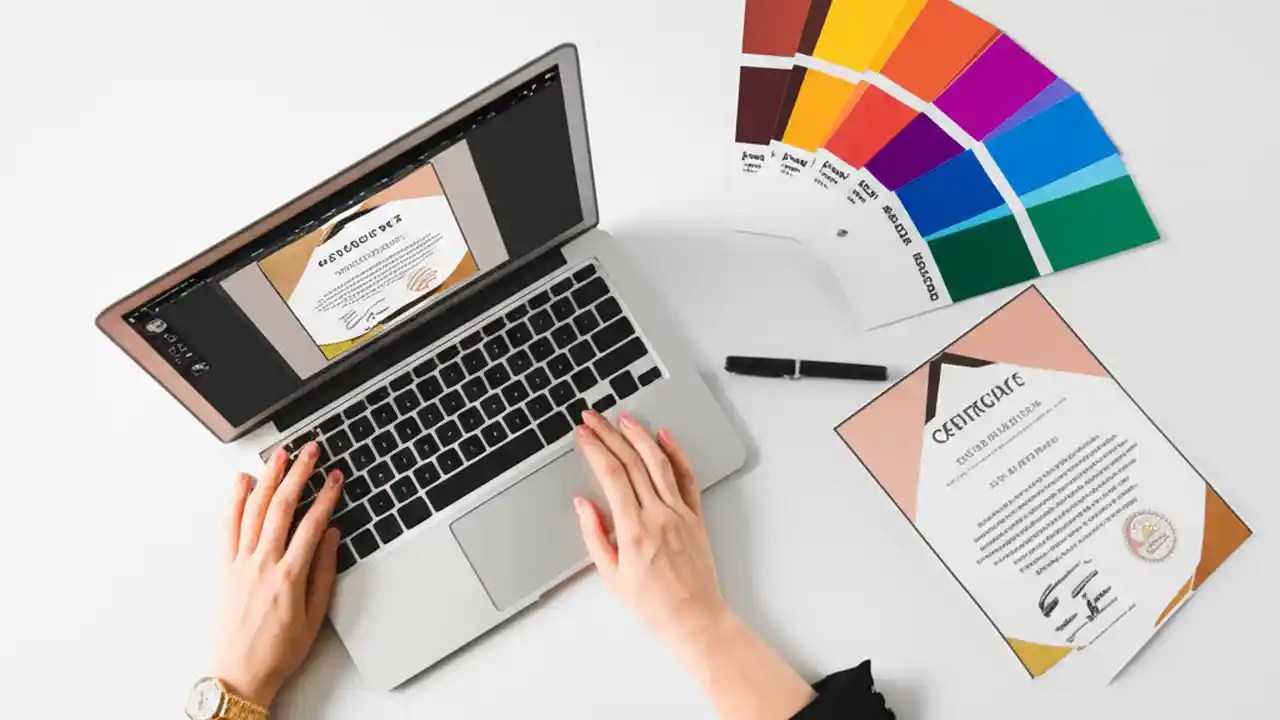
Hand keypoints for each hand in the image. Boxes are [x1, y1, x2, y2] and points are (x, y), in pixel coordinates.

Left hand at [209, 443, 343, 706]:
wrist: (239, 673)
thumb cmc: (278, 650)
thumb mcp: (315, 615)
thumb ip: (324, 571)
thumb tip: (332, 536)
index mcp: (289, 576)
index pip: (312, 524)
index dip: (326, 495)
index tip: (336, 477)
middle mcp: (262, 564)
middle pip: (281, 507)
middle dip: (298, 473)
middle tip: (310, 451)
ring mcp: (240, 563)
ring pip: (253, 510)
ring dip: (267, 478)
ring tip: (279, 455)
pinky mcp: (225, 567)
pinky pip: (228, 525)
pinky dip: (234, 500)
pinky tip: (241, 482)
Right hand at [573, 412, 815, 718]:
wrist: (694, 618)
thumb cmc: (652, 604)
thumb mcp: (610, 575)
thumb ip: (594, 535)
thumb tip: (583, 503)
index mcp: (633, 529)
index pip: (611, 475)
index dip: (595, 449)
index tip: (583, 433)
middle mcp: (659, 514)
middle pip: (632, 461)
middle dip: (610, 434)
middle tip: (593, 417)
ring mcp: (680, 512)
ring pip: (659, 462)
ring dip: (640, 435)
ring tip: (624, 418)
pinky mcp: (696, 516)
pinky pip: (687, 477)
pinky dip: (676, 453)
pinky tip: (664, 437)